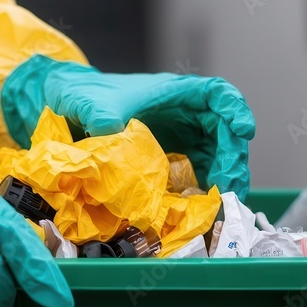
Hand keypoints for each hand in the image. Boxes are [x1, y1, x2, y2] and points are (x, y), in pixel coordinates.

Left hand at [1, 55, 255, 197]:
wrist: (62, 112)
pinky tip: (200, 212)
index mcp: (173, 93)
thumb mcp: (88, 102)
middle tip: (227, 187)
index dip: (235, 110)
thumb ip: (101, 115)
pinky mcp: (170, 164)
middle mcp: (184, 117)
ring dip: (223, 182)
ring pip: (216, 160)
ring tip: (220, 206)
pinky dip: (202, 194)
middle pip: (225, 134)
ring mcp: (180, 142)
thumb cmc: (80, 96)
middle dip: (233, 159)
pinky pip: (196, 179)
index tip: (244, 131)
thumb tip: (111, 135)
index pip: (216, 95)